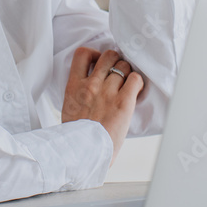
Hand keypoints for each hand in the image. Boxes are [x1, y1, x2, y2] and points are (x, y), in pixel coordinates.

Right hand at [61, 47, 143, 164]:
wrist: (83, 153)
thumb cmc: (76, 136)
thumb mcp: (68, 108)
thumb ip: (78, 93)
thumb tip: (87, 87)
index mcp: (74, 86)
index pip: (82, 54)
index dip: (94, 54)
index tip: (98, 63)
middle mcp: (91, 85)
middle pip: (108, 55)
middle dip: (115, 61)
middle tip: (117, 73)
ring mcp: (107, 92)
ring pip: (124, 65)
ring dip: (128, 72)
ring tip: (128, 84)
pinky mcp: (123, 102)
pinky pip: (136, 79)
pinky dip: (138, 82)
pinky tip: (135, 90)